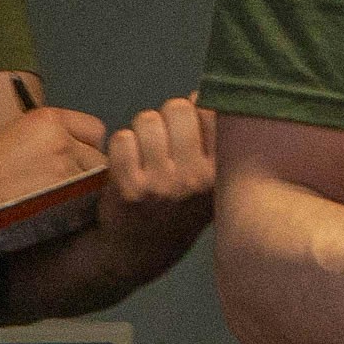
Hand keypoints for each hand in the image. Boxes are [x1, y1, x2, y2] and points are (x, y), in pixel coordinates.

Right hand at [0, 101, 107, 232]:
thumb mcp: (14, 137)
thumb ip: (50, 139)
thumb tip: (79, 151)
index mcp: (48, 119)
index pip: (94, 129)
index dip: (86, 147)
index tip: (70, 162)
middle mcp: (61, 139)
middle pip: (99, 159)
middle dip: (87, 174)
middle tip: (62, 190)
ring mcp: (64, 171)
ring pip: (96, 185)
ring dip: (83, 196)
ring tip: (56, 205)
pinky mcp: (61, 200)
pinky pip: (86, 206)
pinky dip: (76, 213)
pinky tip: (54, 217)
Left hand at [81, 95, 216, 265]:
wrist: (141, 250)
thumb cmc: (176, 202)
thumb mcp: (208, 174)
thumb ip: (211, 134)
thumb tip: (200, 93)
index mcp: (223, 169)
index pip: (211, 110)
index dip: (195, 115)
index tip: (190, 139)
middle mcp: (198, 177)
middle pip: (177, 107)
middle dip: (166, 120)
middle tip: (164, 149)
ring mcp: (165, 184)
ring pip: (147, 120)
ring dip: (141, 134)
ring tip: (146, 159)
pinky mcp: (132, 189)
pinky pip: (121, 139)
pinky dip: (120, 149)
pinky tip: (128, 169)